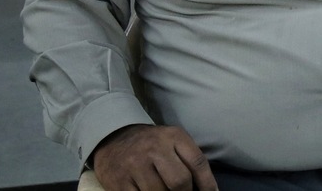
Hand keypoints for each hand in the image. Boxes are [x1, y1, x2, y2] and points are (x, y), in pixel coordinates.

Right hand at [90, 124, 217, 190]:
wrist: (113, 138)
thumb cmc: (151, 144)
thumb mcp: (172, 140)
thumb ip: (189, 159)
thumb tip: (207, 189)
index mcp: (172, 136)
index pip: (197, 162)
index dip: (208, 183)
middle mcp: (154, 148)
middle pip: (180, 181)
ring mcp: (135, 165)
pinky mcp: (119, 181)